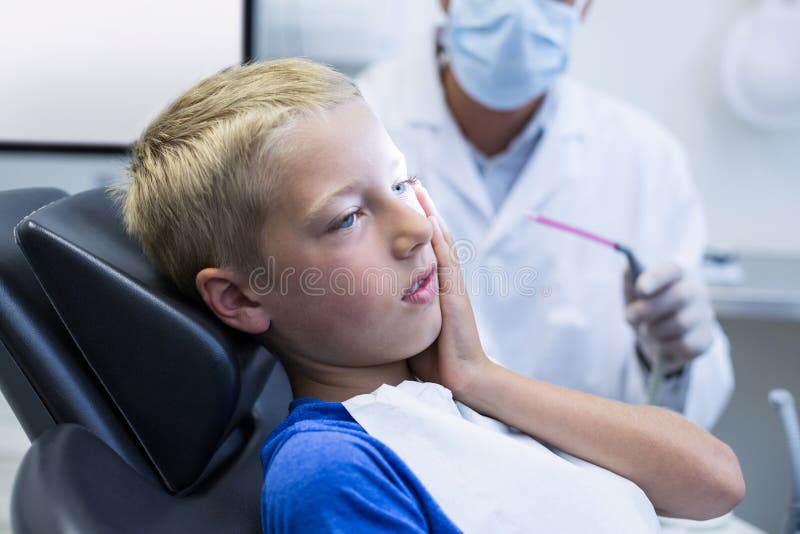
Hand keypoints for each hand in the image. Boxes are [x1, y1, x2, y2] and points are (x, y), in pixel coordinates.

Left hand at [407, 183, 491, 397]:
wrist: (462, 380)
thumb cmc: (432, 361)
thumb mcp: (407, 330)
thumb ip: (392, 315)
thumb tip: (358, 307)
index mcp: (431, 288)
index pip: (421, 248)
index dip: (410, 224)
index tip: (393, 199)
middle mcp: (443, 281)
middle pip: (432, 236)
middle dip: (420, 209)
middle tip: (406, 180)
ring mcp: (452, 285)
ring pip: (440, 240)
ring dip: (430, 213)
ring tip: (417, 187)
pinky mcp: (455, 293)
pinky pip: (447, 258)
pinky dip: (438, 235)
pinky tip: (430, 216)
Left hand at [624, 262, 714, 374]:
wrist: (654, 336)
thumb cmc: (644, 307)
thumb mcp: (632, 292)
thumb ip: (630, 277)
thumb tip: (628, 267)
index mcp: (678, 273)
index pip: (672, 270)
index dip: (656, 278)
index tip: (640, 289)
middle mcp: (697, 291)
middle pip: (680, 296)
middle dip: (649, 309)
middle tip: (630, 316)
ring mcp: (704, 315)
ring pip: (680, 323)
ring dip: (654, 329)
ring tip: (647, 329)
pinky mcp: (705, 339)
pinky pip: (685, 344)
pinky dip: (665, 345)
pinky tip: (660, 342)